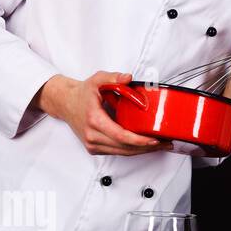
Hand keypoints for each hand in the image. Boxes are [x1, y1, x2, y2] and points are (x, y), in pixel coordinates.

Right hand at [42, 71, 164, 155]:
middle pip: (124, 147)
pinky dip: (132, 150)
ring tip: (161, 145)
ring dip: (142, 151)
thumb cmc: (81, 94)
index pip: (121, 136)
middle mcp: (92, 135)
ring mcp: (92, 144)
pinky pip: (117, 152)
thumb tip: (128, 78)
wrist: (65, 103)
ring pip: (122, 152)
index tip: (155, 140)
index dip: (139, 140)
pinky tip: (145, 145)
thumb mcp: (97, 80)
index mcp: (94, 120)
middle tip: (166, 142)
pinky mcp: (94, 148)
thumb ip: (113, 77)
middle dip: (147, 147)